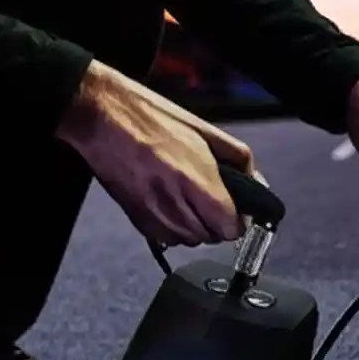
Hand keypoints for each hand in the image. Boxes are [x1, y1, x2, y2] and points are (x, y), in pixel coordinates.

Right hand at [55, 60, 264, 246]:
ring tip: (188, 199)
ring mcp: (155, 216)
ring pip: (190, 240)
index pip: (232, 228)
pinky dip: (173, 228)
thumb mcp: (205, 131)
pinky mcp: (136, 220)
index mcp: (198, 182)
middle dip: (218, 222)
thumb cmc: (151, 118)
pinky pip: (166, 238)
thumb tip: (255, 182)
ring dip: (196, 226)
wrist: (103, 119)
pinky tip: (169, 204)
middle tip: (211, 199)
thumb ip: (238, 160)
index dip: (238, 220)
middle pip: (212, 237)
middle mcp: (177, 205)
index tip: (236, 210)